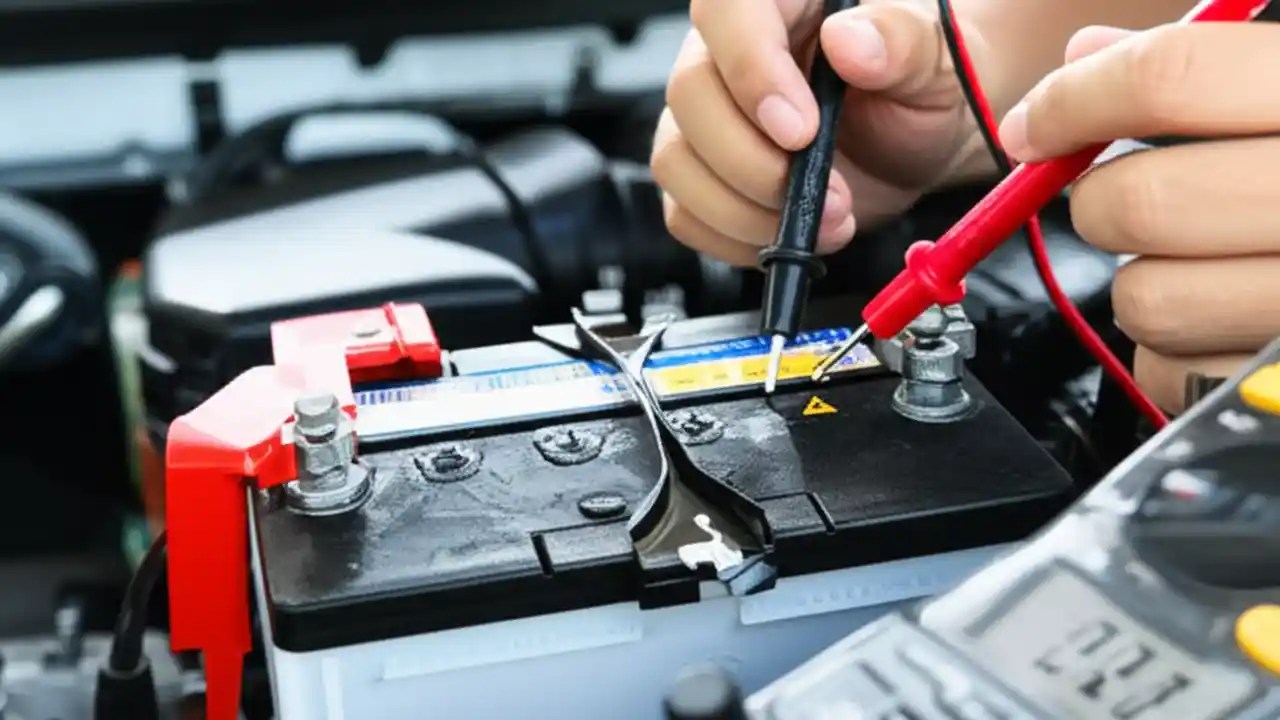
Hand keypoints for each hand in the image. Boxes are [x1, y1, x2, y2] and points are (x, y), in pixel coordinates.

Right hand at [652, 0, 993, 266]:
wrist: (918, 143)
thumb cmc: (922, 86)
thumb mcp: (935, 59)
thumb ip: (901, 43)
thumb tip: (850, 42)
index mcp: (779, 2)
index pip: (726, 9)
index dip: (749, 69)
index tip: (798, 130)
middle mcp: (727, 53)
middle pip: (689, 93)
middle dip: (753, 162)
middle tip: (827, 191)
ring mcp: (707, 118)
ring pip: (677, 160)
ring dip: (748, 211)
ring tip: (827, 219)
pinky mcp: (704, 176)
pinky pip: (685, 214)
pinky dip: (737, 238)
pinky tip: (791, 234)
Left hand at [1000, 22, 1279, 412]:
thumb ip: (1212, 63)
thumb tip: (1086, 58)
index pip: (1173, 75)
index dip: (1077, 97)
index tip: (1036, 122)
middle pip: (1141, 200)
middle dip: (1100, 198)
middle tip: (1122, 192)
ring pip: (1147, 298)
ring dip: (1142, 277)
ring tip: (1197, 259)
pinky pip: (1174, 374)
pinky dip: (1172, 351)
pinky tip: (1221, 318)